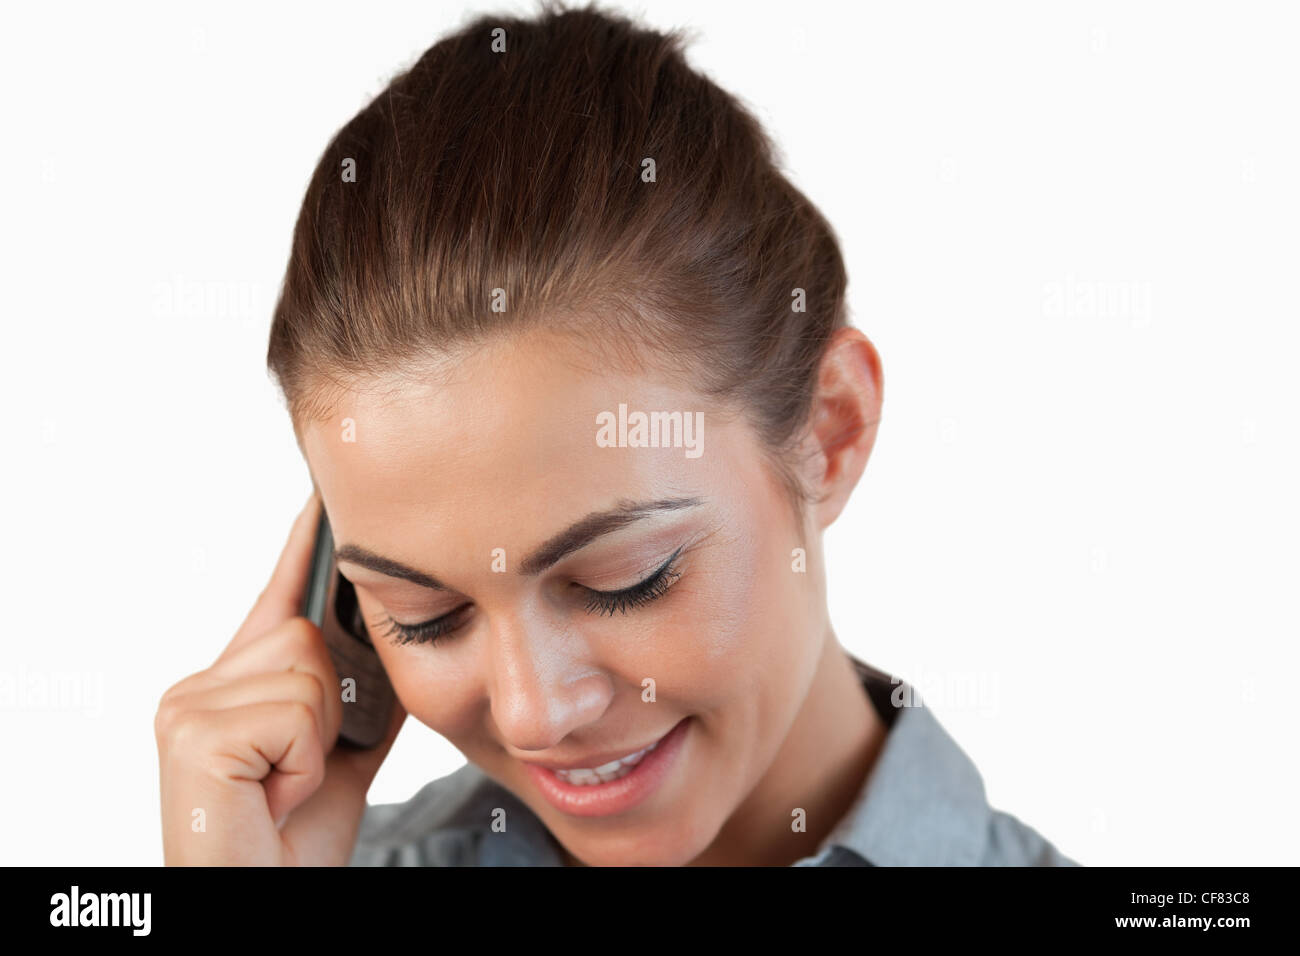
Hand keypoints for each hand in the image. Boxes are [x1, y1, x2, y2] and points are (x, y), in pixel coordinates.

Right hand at [155, 491, 405, 864]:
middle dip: (333, 707)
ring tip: (286, 787)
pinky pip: (297, 712)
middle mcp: (199, 684)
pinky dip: (306, 763)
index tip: (326, 492)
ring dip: (321, 742)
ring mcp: (189, 705)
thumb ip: (358, 699)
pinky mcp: (194, 734)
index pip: (278, 596)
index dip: (306, 546)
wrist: (262, 899)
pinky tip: (273, 795)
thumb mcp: (340, 756)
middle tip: (301, 769)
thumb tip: (396, 647)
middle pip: (309, 636)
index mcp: (234, 683)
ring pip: (310, 671)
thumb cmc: (294, 839)